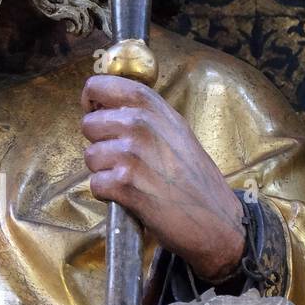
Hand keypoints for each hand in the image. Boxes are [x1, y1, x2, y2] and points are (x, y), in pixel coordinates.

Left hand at [81, 74, 245, 283]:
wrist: (216, 219)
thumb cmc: (196, 178)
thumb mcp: (177, 130)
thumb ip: (144, 114)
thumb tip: (107, 108)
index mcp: (152, 107)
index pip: (99, 86)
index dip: (91, 101)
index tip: (97, 115)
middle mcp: (140, 124)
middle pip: (88, 125)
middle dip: (100, 144)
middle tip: (125, 160)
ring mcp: (131, 153)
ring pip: (90, 156)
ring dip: (104, 172)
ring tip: (132, 180)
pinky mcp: (124, 184)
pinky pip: (95, 184)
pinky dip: (108, 194)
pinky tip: (131, 196)